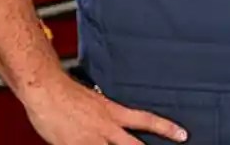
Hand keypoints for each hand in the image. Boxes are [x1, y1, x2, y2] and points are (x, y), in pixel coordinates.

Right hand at [23, 73, 187, 143]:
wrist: (46, 89)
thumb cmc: (66, 94)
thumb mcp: (95, 102)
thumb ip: (106, 117)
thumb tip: (113, 126)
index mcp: (114, 112)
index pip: (147, 120)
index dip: (167, 128)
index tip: (183, 135)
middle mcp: (106, 128)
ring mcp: (91, 140)